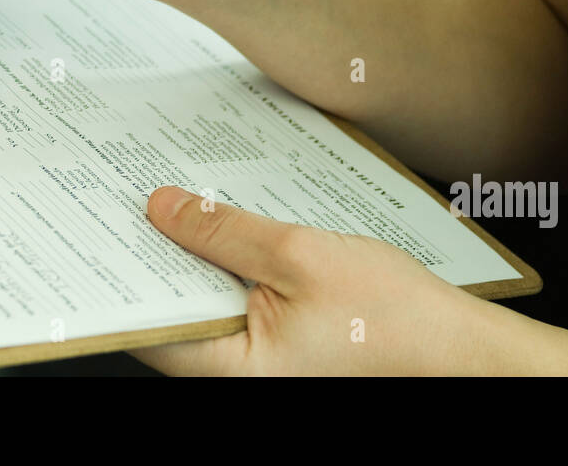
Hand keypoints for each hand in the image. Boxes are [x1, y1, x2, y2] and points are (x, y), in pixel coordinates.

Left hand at [131, 187, 492, 375]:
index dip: (125, 269)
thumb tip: (163, 209)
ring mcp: (260, 364)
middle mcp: (237, 376)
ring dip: (198, 253)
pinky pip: (239, 301)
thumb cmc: (395, 320)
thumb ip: (225, 232)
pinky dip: (231, 263)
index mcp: (231, 372)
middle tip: (142, 192)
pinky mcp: (281, 345)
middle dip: (161, 251)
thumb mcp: (300, 257)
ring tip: (185, 200)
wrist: (462, 350)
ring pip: (208, 301)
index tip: (105, 219)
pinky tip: (234, 225)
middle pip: (176, 309)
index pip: (150, 324)